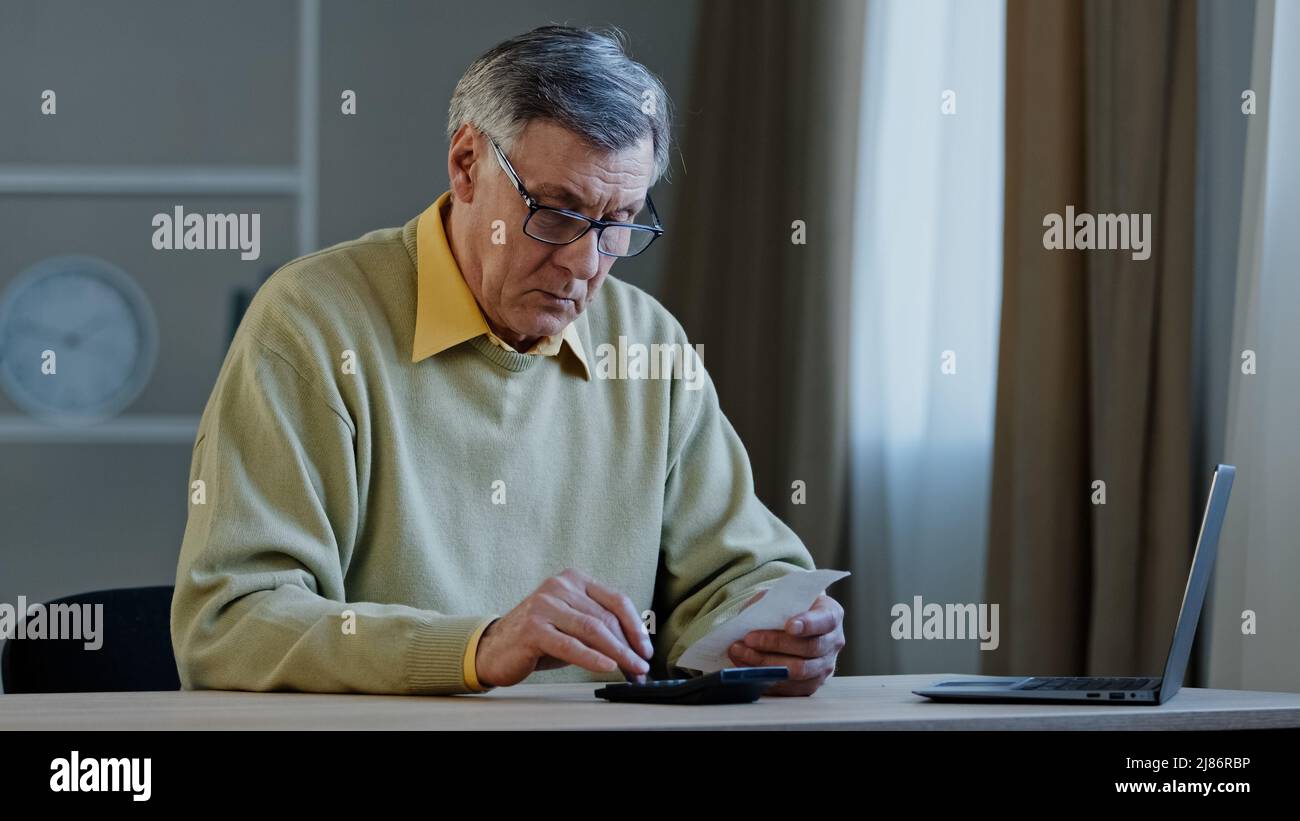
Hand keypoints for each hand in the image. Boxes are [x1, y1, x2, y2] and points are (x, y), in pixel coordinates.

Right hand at [475, 568, 652, 687]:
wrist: (494, 648)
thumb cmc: (538, 637)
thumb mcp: (572, 625)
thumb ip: (599, 628)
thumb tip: (635, 650)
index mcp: (573, 579)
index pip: (615, 600)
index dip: (635, 626)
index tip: (646, 649)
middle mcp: (559, 586)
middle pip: (606, 617)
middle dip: (628, 646)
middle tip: (640, 667)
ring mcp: (545, 605)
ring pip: (592, 630)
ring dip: (618, 653)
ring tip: (632, 670)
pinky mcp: (533, 628)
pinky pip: (571, 645)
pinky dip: (592, 657)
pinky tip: (607, 667)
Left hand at [726, 591, 844, 695]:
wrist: (793, 627)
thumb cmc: (786, 609)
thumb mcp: (780, 598)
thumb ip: (770, 605)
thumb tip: (749, 620)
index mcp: (831, 614)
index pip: (825, 620)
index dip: (809, 624)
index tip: (789, 626)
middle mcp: (833, 641)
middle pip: (809, 647)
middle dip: (775, 643)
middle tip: (749, 639)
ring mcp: (825, 665)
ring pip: (799, 670)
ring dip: (766, 663)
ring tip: (741, 653)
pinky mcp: (812, 684)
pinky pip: (791, 687)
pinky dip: (767, 678)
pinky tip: (747, 668)